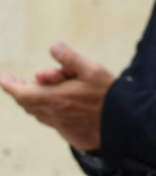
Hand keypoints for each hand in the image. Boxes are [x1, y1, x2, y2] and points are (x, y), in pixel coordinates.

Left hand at [0, 42, 115, 151]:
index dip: (9, 85)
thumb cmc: (108, 93)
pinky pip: (46, 118)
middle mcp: (53, 112)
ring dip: (30, 99)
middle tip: (14, 80)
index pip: (22, 94)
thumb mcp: (92, 70)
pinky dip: (40, 108)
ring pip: (35, 111)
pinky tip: (47, 103)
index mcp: (55, 98)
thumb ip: (70, 58)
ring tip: (32, 88)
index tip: (3, 77)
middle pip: (26, 103)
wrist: (123, 120)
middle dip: (19, 90)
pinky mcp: (67, 129)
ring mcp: (60, 122)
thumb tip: (53, 46)